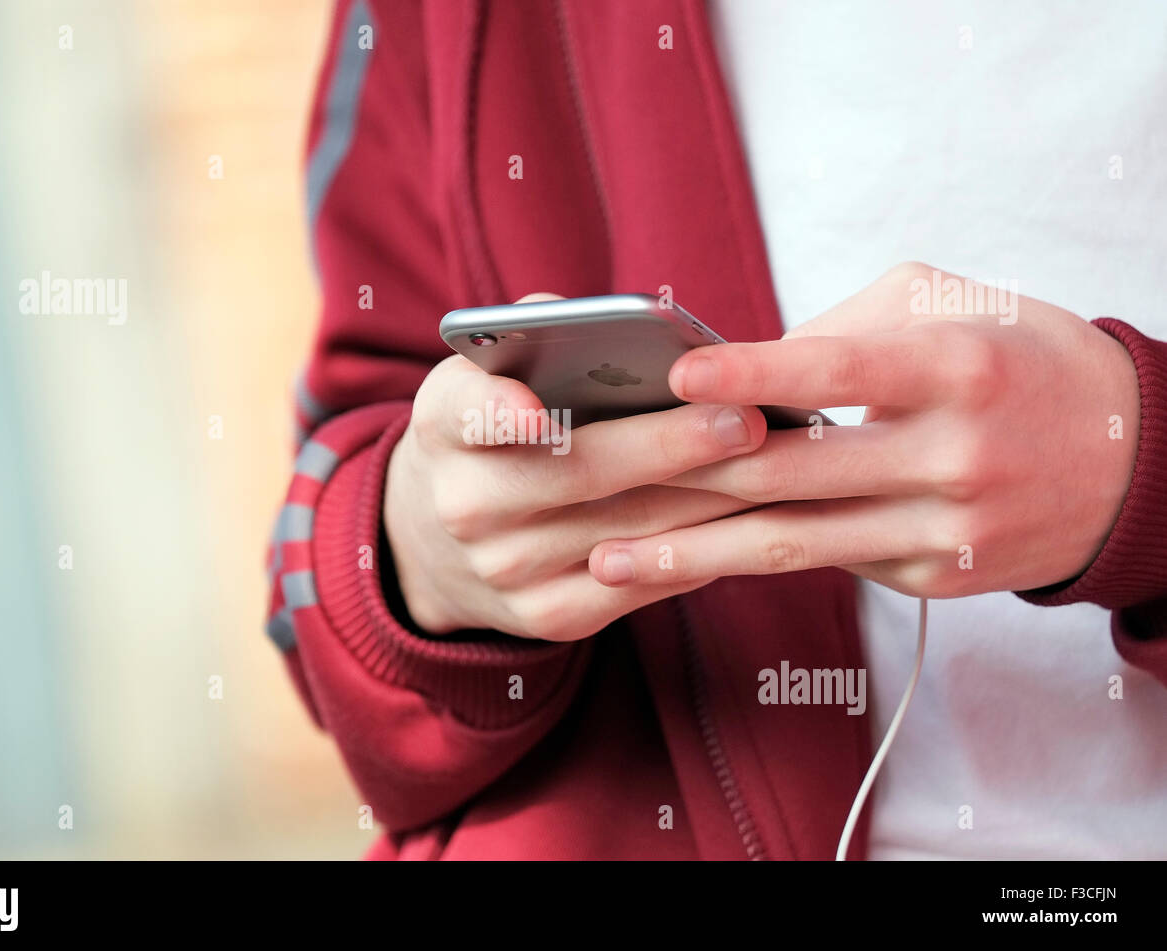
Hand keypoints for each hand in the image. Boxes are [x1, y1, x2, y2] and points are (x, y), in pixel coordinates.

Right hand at [383, 296, 772, 639]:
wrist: (438, 544)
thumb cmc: (491, 434)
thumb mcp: (483, 378)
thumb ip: (536, 336)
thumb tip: (619, 321)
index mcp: (444, 427)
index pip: (466, 413)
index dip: (498, 415)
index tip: (537, 412)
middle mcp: (465, 505)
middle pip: (575, 474)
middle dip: (666, 448)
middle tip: (744, 422)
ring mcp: (504, 570)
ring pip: (625, 532)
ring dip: (707, 500)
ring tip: (776, 465)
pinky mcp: (545, 617)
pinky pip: (636, 585)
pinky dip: (696, 552)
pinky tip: (749, 520)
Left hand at [587, 263, 1140, 598]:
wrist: (1132, 461)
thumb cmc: (1023, 361)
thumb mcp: (950, 308)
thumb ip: (845, 329)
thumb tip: (746, 372)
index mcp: (954, 370)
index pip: (837, 370)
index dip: (752, 374)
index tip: (675, 372)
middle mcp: (949, 458)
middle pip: (792, 473)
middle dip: (684, 478)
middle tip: (593, 481)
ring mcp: (943, 530)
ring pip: (794, 543)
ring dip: (691, 553)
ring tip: (607, 559)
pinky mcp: (932, 577)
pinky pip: (827, 561)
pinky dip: (753, 557)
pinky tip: (688, 558)